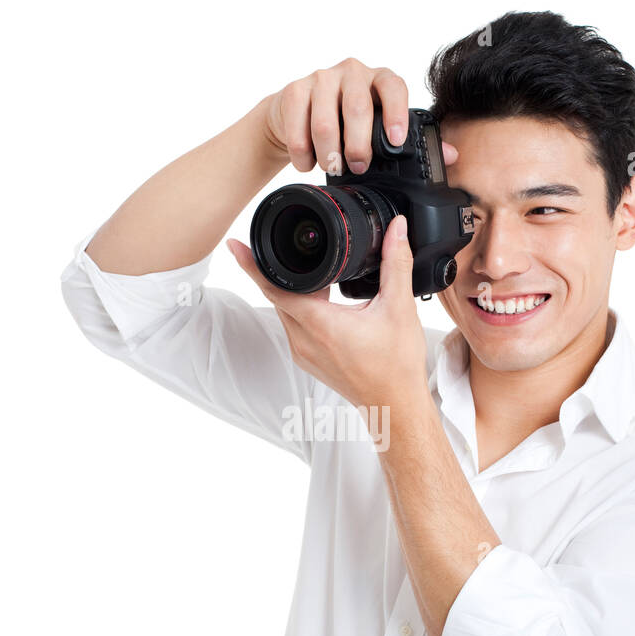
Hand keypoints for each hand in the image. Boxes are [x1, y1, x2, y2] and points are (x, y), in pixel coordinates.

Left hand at [226, 214, 429, 414]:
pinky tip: (322, 300)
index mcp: (320, 325)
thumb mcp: (400, 308)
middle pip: (277, 296)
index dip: (252, 265)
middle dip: (278, 270)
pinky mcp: (307, 360)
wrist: (394, 406)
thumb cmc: (396, 366)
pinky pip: (294, 326)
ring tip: (316, 273)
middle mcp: (304, 340)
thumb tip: (397, 229)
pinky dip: (301, 308)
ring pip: (285, 310)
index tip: (235, 246)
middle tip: (282, 247)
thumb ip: (396, 262)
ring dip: (294, 290)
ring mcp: (303, 353)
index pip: (274, 288)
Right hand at [261, 58, 456, 175]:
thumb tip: (452, 155)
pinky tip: (308, 163)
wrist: (298, 114)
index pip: (393, 86)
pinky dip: (303, 154)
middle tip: (357, 167)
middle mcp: (352, 73)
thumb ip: (413, 140)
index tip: (395, 140)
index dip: (396, 112)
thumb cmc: (346, 122)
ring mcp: (322, 79)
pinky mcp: (295, 91)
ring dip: (330, 154)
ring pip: (326, 122)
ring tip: (332, 168)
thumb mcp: (381, 128)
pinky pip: (298, 128)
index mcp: (378, 80)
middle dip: (358, 145)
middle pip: (357, 108)